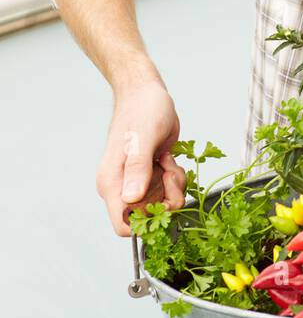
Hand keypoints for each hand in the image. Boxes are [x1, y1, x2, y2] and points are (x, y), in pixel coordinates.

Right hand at [96, 80, 187, 235]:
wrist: (145, 93)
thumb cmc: (142, 110)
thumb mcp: (143, 138)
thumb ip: (137, 169)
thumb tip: (130, 199)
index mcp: (112, 183)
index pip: (123, 224)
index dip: (147, 221)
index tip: (163, 199)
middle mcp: (121, 187)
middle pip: (148, 218)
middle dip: (167, 200)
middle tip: (170, 173)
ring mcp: (136, 183)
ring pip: (161, 206)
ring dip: (174, 187)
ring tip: (169, 162)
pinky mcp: (150, 176)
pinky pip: (167, 192)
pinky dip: (175, 180)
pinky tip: (169, 160)